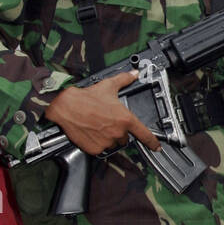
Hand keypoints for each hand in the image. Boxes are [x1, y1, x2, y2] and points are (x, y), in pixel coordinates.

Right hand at [46, 71, 160, 155]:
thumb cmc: (87, 98)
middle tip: (107, 123)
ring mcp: (107, 142)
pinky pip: (101, 150)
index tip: (156, 147)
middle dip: (119, 132)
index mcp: (125, 119)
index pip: (144, 134)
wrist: (67, 107)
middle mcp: (118, 133)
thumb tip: (134, 74)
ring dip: (109, 139)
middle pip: (125, 139)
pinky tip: (92, 133)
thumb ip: (124, 80)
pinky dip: (97, 144)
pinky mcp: (95, 149)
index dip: (152, 142)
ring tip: (98, 127)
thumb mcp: (108, 86)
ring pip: (113, 145)